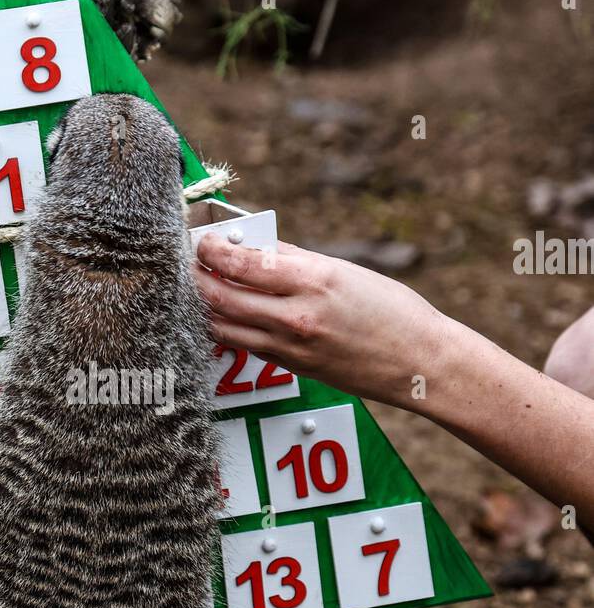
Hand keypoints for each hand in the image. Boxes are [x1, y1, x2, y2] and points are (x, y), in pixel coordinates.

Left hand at [194, 233, 453, 409]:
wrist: (419, 362)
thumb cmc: (392, 311)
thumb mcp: (344, 271)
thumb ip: (294, 259)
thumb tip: (256, 246)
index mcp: (313, 281)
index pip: (243, 262)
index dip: (212, 249)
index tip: (201, 239)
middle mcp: (296, 317)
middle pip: (222, 296)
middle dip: (197, 276)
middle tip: (189, 262)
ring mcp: (291, 347)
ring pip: (226, 326)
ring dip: (205, 305)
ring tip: (198, 285)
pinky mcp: (292, 368)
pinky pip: (245, 344)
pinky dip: (227, 327)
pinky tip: (222, 313)